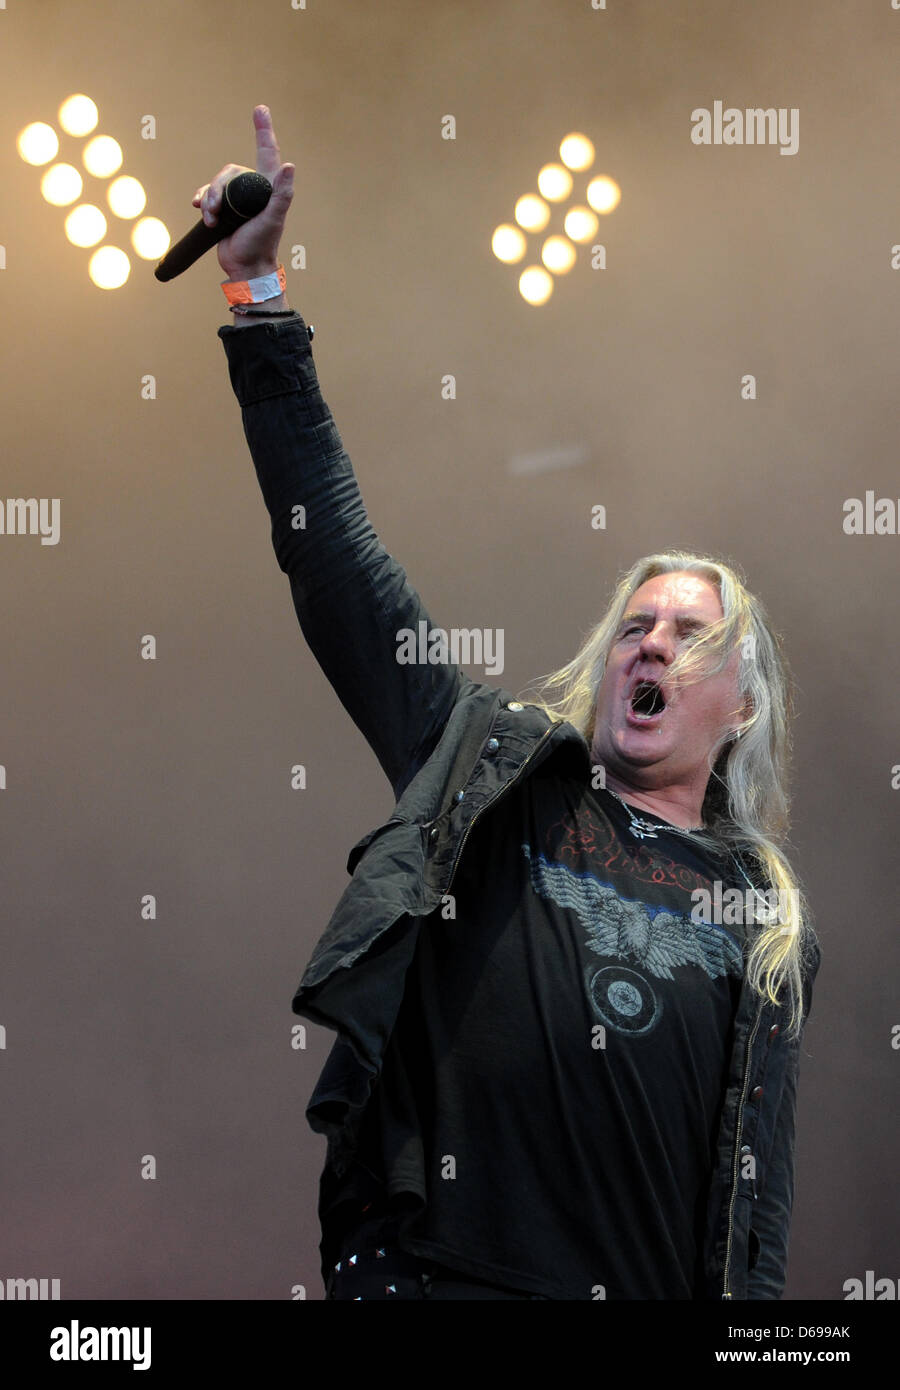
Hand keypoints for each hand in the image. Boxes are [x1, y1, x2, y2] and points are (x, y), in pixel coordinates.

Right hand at [191, 105, 293, 280]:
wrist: (244, 267)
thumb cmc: (261, 244)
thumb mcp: (273, 218)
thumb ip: (282, 194)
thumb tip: (289, 166)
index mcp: (269, 187)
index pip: (267, 152)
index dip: (264, 130)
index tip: (260, 109)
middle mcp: (254, 189)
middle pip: (229, 172)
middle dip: (217, 188)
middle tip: (213, 209)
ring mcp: (238, 199)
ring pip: (216, 183)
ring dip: (208, 198)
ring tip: (210, 218)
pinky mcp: (224, 208)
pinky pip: (207, 194)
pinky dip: (202, 201)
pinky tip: (201, 212)